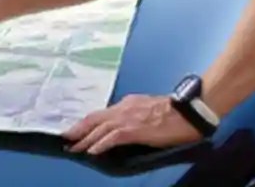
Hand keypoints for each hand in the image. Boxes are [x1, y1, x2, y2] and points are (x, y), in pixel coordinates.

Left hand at [61, 94, 201, 155]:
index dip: (87, 122)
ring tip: (74, 147)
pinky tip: (92, 151)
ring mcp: (128, 118)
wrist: (188, 110)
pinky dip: (100, 144)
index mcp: (127, 103)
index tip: (77, 129)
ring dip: (85, 139)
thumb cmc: (173, 111)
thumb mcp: (147, 107)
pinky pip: (112, 137)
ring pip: (99, 128)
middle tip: (66, 138)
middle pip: (94, 118)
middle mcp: (123, 108)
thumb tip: (122, 124)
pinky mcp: (135, 129)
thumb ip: (132, 113)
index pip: (102, 113)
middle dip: (78, 128)